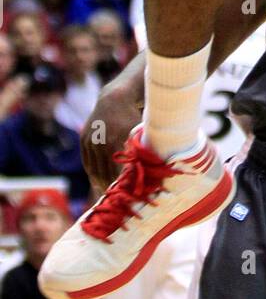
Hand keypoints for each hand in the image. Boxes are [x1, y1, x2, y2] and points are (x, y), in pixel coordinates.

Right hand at [81, 79, 142, 195]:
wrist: (115, 99)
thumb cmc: (134, 118)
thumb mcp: (139, 134)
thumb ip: (142, 152)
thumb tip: (150, 173)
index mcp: (115, 141)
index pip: (116, 170)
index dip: (120, 184)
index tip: (126, 195)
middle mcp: (100, 142)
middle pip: (103, 171)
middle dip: (109, 186)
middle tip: (116, 199)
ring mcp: (90, 141)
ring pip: (93, 168)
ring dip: (99, 182)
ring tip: (106, 194)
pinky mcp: (83, 140)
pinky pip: (87, 162)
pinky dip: (92, 173)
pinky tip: (97, 182)